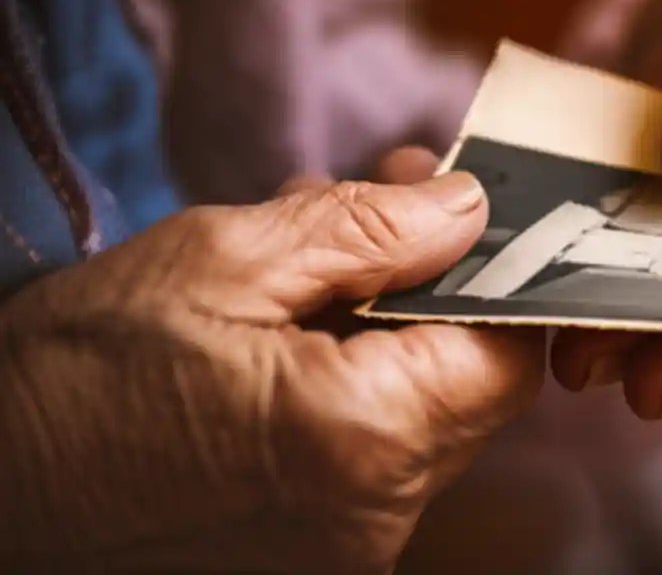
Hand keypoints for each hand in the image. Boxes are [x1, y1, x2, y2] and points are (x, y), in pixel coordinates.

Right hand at [0, 157, 543, 571]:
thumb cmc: (71, 379)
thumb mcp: (218, 264)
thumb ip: (364, 231)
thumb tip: (465, 209)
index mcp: (363, 441)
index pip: (507, 353)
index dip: (493, 275)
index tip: (450, 211)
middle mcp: (374, 517)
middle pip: (469, 385)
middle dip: (434, 285)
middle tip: (374, 204)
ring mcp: (344, 550)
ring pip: (421, 415)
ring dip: (390, 327)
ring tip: (309, 258)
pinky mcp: (311, 559)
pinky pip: (372, 455)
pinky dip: (353, 382)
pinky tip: (292, 328)